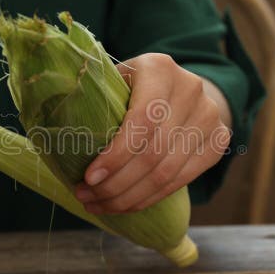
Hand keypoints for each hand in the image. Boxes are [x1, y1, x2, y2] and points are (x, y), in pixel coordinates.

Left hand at [74, 53, 230, 213]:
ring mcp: (209, 115)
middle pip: (153, 152)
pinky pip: (180, 181)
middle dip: (115, 183)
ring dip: (128, 197)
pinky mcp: (218, 141)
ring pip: (166, 173)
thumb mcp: (114, 83)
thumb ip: (94, 102)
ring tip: (98, 205)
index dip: (115, 155)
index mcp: (160, 68)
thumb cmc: (131, 88)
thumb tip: (56, 140)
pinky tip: (124, 204)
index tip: (88, 178)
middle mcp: (191, 88)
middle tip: (85, 197)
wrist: (179, 88)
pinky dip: (149, 198)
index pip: (141, 120)